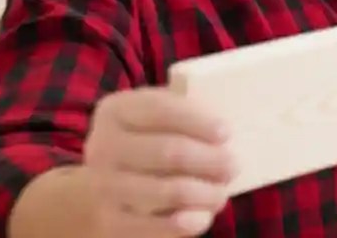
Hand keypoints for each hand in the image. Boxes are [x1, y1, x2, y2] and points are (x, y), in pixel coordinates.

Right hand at [84, 87, 235, 236]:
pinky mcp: (112, 221)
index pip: (160, 110)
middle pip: (169, 152)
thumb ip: (185, 115)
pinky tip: (204, 216)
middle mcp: (103, 147)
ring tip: (222, 192)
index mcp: (115, 110)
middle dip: (210, 160)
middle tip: (233, 165)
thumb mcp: (156, 117)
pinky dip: (188, 223)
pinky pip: (158, 226)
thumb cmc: (147, 141)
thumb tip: (224, 136)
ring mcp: (104, 186)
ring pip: (169, 191)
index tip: (226, 133)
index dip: (197, 121)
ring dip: (206, 193)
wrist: (107, 183)